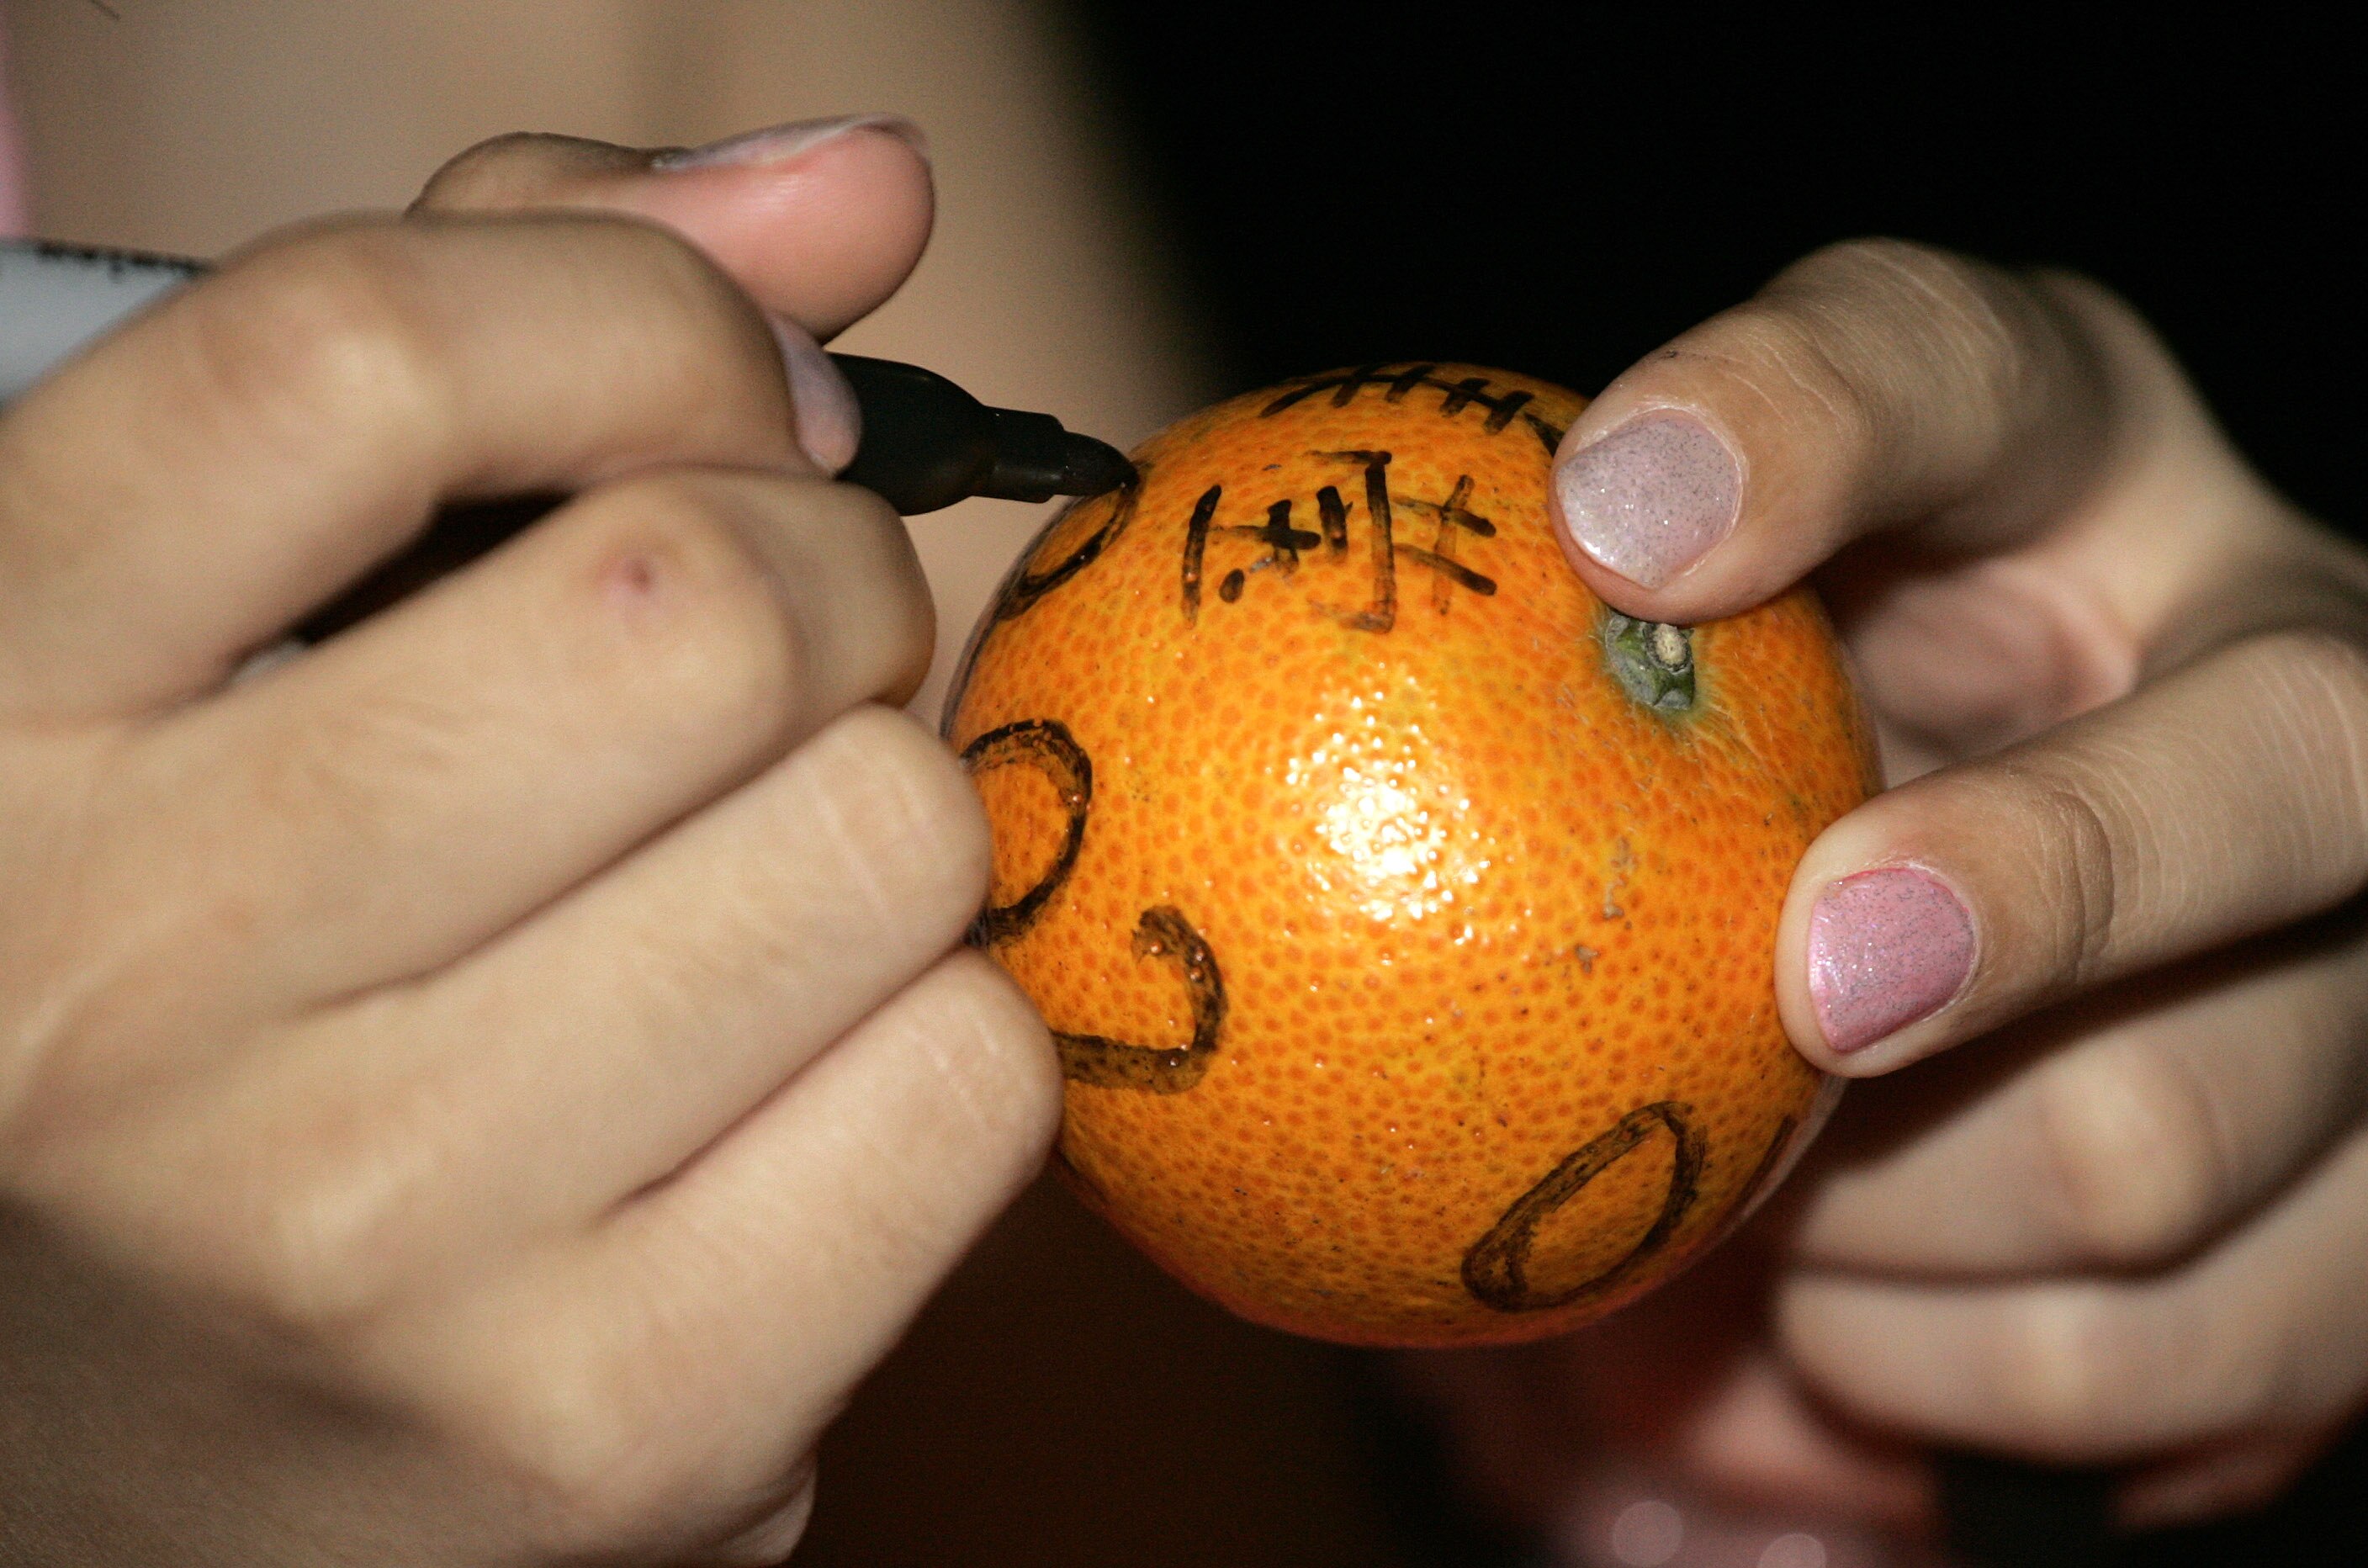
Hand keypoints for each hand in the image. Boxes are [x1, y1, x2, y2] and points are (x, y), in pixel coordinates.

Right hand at [0, 119, 1057, 1564]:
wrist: (132, 1486)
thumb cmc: (213, 1006)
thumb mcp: (230, 651)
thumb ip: (503, 359)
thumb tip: (863, 189)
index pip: (351, 354)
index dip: (640, 312)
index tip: (743, 391)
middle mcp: (109, 989)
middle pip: (705, 601)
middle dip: (827, 585)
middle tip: (768, 676)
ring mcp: (358, 1238)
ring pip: (886, 837)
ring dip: (883, 823)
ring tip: (745, 901)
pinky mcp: (603, 1428)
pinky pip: (973, 1084)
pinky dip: (942, 1049)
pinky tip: (788, 1096)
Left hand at [1404, 240, 2367, 1558]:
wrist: (1914, 1002)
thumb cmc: (1730, 797)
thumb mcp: (1632, 672)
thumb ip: (1567, 620)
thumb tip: (1521, 610)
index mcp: (2090, 462)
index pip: (1963, 369)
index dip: (1801, 425)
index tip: (1611, 527)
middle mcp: (2319, 683)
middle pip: (2282, 774)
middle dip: (2031, 893)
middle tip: (1808, 992)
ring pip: (2159, 1141)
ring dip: (1876, 1219)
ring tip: (1751, 1196)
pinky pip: (2158, 1363)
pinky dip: (1931, 1368)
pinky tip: (1840, 1308)